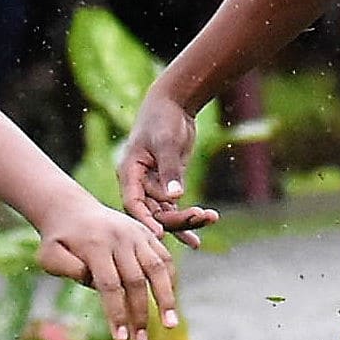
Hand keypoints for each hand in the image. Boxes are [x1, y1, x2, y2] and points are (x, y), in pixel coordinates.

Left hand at [33, 194, 180, 339]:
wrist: (72, 210)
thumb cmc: (59, 240)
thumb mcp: (49, 255)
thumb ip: (66, 269)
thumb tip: (93, 282)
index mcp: (95, 245)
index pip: (110, 285)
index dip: (117, 313)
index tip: (121, 339)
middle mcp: (120, 238)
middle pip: (136, 280)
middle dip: (140, 313)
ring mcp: (136, 234)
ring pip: (157, 268)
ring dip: (166, 298)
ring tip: (170, 324)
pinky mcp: (146, 234)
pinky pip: (164, 258)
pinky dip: (171, 280)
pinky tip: (170, 304)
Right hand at [120, 89, 218, 244]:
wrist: (174, 104)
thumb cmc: (163, 119)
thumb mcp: (166, 143)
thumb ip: (170, 170)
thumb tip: (176, 197)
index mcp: (129, 173)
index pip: (133, 204)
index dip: (145, 221)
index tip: (159, 234)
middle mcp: (139, 184)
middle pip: (153, 213)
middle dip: (175, 219)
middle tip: (198, 218)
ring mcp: (153, 187)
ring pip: (166, 214)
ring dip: (187, 219)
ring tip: (210, 219)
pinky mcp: (168, 186)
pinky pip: (176, 209)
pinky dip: (189, 218)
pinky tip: (202, 233)